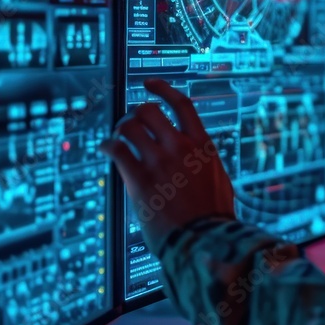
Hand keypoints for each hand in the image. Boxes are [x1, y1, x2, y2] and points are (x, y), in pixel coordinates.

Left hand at [100, 79, 235, 252]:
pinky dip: (107, 146)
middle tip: (130, 122)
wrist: (204, 241)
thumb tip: (196, 156)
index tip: (150, 84)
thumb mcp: (218, 179)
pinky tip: (106, 150)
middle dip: (136, 113)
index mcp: (203, 145)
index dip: (163, 89)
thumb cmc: (213, 216)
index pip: (181, 104)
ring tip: (117, 137)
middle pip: (149, 111)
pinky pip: (116, 150)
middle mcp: (180, 147)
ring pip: (130, 126)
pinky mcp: (140, 180)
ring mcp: (159, 162)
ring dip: (120, 129)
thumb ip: (203, 162)